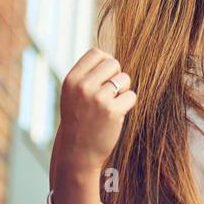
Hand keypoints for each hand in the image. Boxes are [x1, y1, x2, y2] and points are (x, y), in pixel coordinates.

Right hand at [53, 48, 137, 175]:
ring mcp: (97, 98)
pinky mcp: (112, 111)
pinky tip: (116, 114)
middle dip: (116, 76)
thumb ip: (87, 75)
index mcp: (71, 79)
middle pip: (113, 63)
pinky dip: (128, 104)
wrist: (77, 150)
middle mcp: (82, 86)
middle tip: (110, 93)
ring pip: (125, 79)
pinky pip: (131, 96)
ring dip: (123, 91)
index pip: (96, 53)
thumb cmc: (79, 119)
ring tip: (111, 104)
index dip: (105, 63)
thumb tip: (109, 57)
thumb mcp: (73, 93)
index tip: (104, 77)